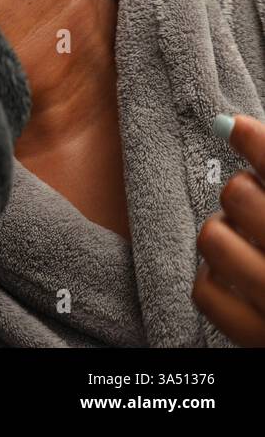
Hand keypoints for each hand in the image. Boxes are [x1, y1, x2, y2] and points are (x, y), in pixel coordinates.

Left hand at [194, 113, 264, 345]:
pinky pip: (204, 290)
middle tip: (256, 210)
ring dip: (222, 233)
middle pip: (239, 195)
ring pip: (213, 238)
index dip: (258, 143)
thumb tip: (228, 123)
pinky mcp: (257, 338)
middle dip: (242, 194)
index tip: (232, 125)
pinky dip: (211, 279)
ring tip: (245, 243)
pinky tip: (232, 278)